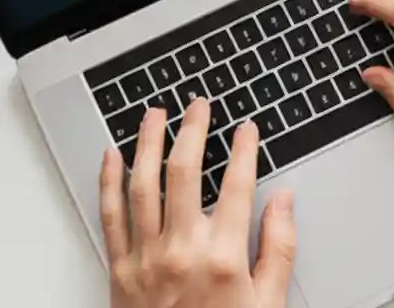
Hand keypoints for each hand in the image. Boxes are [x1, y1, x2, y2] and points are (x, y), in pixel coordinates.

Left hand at [99, 104, 295, 307]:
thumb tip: (284, 202)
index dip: (244, 149)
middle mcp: (182, 251)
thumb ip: (279, 248)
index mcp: (224, 258)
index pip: (238, 185)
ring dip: (148, 143)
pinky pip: (111, 215)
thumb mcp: (270, 304)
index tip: (247, 129)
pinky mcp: (120, 270)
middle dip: (193, 131)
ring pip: (143, 184)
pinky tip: (112, 155)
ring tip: (155, 114)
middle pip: (185, 173)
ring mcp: (146, 259)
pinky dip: (109, 181)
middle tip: (199, 106)